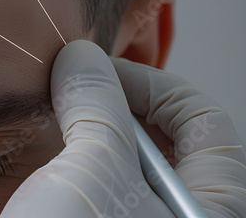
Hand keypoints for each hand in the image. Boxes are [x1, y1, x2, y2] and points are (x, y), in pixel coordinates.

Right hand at [0, 40, 245, 217]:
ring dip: (92, 131)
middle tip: (70, 89)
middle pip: (167, 135)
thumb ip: (95, 104)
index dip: (147, 81)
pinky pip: (105, 185)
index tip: (95, 72)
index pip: (200, 115)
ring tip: (54, 121)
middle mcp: (186, 215)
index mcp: (215, 205)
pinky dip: (78, 163)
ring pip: (131, 161)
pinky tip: (44, 161)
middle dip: (116, 103)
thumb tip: (80, 57)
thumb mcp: (91, 171)